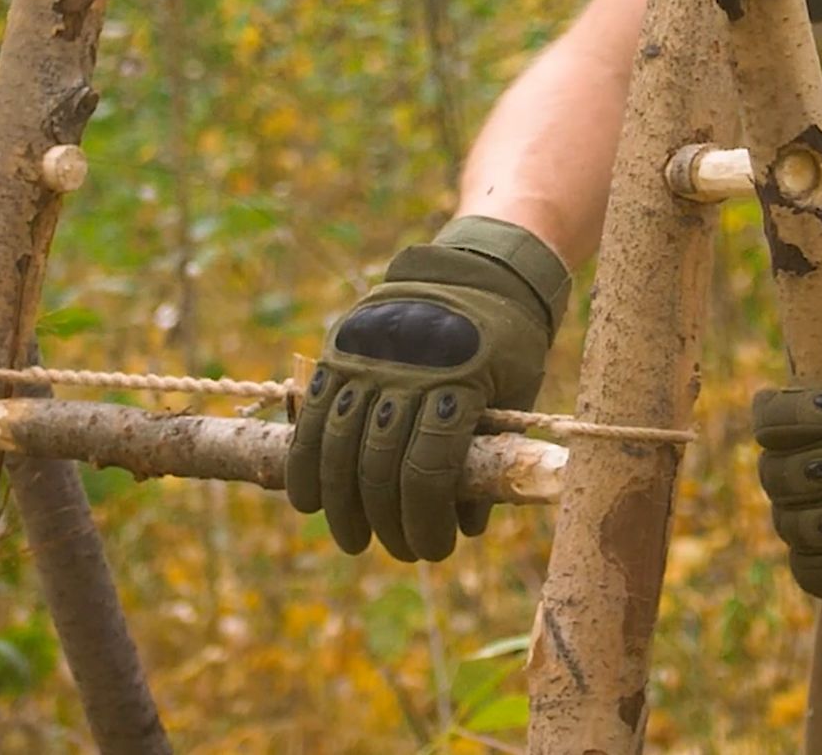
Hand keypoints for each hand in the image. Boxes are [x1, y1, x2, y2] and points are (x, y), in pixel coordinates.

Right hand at [287, 216, 569, 561]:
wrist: (477, 271)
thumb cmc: (508, 344)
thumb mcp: (516, 393)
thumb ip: (489, 455)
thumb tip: (465, 528)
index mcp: (461, 380)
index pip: (430, 469)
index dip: (427, 521)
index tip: (435, 549)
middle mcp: (408, 368)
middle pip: (380, 465)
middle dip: (388, 521)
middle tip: (399, 550)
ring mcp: (368, 357)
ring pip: (340, 445)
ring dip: (342, 504)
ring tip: (353, 540)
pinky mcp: (340, 350)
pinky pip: (313, 414)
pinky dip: (305, 462)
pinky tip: (307, 500)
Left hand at [752, 347, 821, 600]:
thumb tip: (814, 355)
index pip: (776, 420)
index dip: (766, 417)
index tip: (770, 417)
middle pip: (777, 477)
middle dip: (775, 473)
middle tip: (790, 470)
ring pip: (796, 528)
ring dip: (793, 520)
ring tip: (809, 511)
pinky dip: (812, 568)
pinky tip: (817, 553)